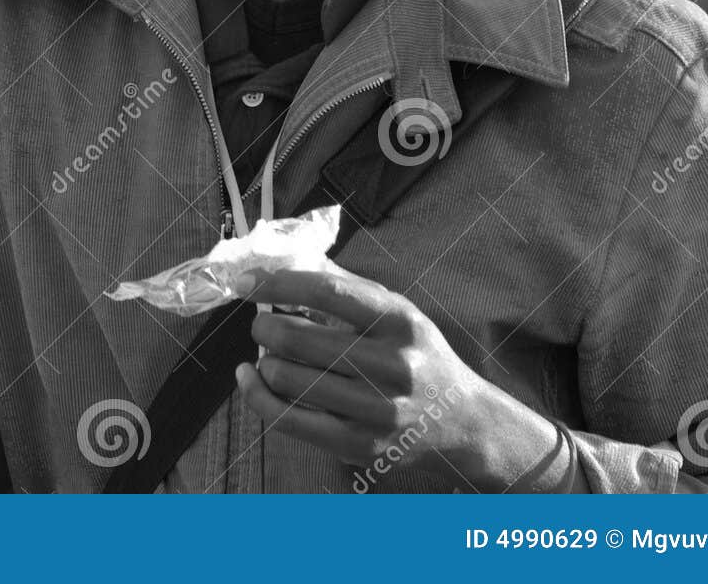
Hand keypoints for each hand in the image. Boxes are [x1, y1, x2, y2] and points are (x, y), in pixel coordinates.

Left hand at [234, 265, 564, 490]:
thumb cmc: (416, 356)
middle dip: (263, 326)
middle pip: (297, 338)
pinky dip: (256, 394)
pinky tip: (250, 377)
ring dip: (263, 359)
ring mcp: (377, 410)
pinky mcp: (359, 444)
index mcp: (400, 322)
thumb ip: (343, 287)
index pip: (327, 292)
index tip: (246, 282)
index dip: (277, 283)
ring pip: (286, 377)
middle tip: (260, 324)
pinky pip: (287, 419)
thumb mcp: (396, 311)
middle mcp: (393, 365)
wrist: (460, 421)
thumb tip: (281, 262)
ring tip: (269, 352)